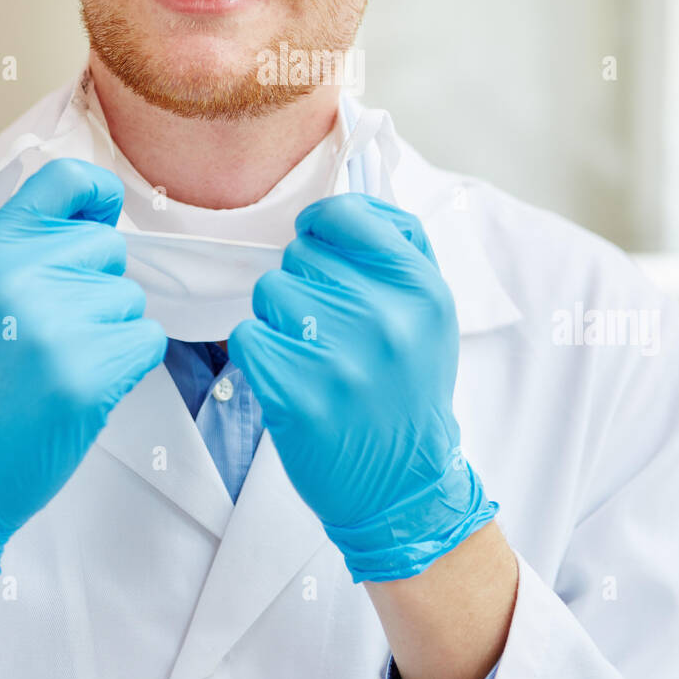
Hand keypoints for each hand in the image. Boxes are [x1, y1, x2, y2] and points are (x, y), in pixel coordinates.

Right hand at [0, 159, 165, 573]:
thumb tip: (98, 214)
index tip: (100, 217)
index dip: (98, 193)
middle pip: (109, 247)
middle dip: (99, 286)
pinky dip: (128, 364)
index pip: (65, 179)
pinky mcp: (88, 368)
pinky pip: (148, 339)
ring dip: (111, 332)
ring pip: (130, 298)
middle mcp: (20, 274)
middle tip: (57, 331)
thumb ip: (26, 248)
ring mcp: (56, 321)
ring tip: (60, 365)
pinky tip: (85, 386)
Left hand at [229, 193, 497, 582]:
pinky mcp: (296, 395)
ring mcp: (339, 358)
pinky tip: (291, 378)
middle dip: (305, 282)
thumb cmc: (409, 384)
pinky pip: (247, 336)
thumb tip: (344, 194)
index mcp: (421, 288)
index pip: (344, 215)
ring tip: (312, 354)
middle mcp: (385, 318)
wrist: (404, 483)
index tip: (319, 244)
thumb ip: (396, 243)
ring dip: (279, 319)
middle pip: (300, 255)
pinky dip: (259, 355)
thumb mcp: (431, 308)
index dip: (321, 226)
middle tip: (330, 326)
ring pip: (269, 292)